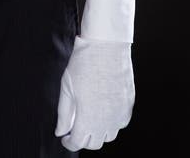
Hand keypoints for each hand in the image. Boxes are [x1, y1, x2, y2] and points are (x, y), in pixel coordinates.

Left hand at [55, 34, 134, 150]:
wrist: (107, 46)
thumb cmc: (84, 63)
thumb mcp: (67, 87)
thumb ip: (63, 113)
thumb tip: (60, 131)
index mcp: (87, 118)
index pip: (77, 142)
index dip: (69, 142)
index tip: (65, 137)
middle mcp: (105, 121)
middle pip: (94, 143)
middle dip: (83, 139)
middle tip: (75, 128)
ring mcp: (119, 114)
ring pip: (109, 135)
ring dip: (98, 132)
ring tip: (89, 119)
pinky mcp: (128, 105)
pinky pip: (120, 123)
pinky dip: (112, 123)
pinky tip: (104, 111)